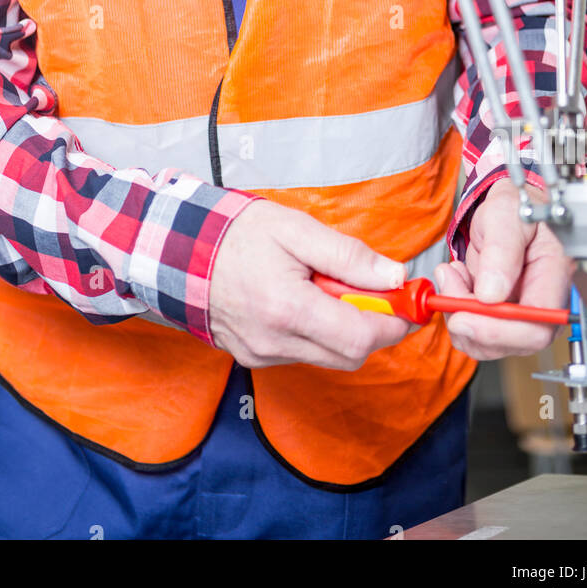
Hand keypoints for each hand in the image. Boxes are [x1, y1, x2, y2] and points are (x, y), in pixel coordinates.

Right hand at [209, 200, 412, 368]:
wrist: (180, 251)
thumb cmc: (237, 234)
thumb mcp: (296, 229)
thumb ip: (348, 255)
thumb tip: (394, 276)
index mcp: (287, 309)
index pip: (361, 337)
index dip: (393, 321)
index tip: (407, 302)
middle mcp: (275, 342)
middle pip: (350, 355)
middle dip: (372, 326)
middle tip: (372, 291)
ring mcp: (262, 355)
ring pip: (328, 358)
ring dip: (343, 330)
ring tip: (326, 288)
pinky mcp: (254, 358)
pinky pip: (303, 355)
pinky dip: (317, 334)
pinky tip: (303, 301)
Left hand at [434, 177, 575, 359]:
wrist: (509, 207)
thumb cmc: (518, 205)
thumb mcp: (507, 213)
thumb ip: (501, 250)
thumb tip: (492, 294)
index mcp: (556, 274)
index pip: (538, 326)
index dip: (500, 331)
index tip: (464, 317)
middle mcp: (544, 299)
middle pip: (514, 341)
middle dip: (472, 323)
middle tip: (449, 288)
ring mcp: (524, 309)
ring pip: (490, 341)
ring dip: (459, 314)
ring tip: (452, 275)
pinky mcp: (504, 311)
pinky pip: (477, 327)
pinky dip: (456, 309)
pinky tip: (456, 280)